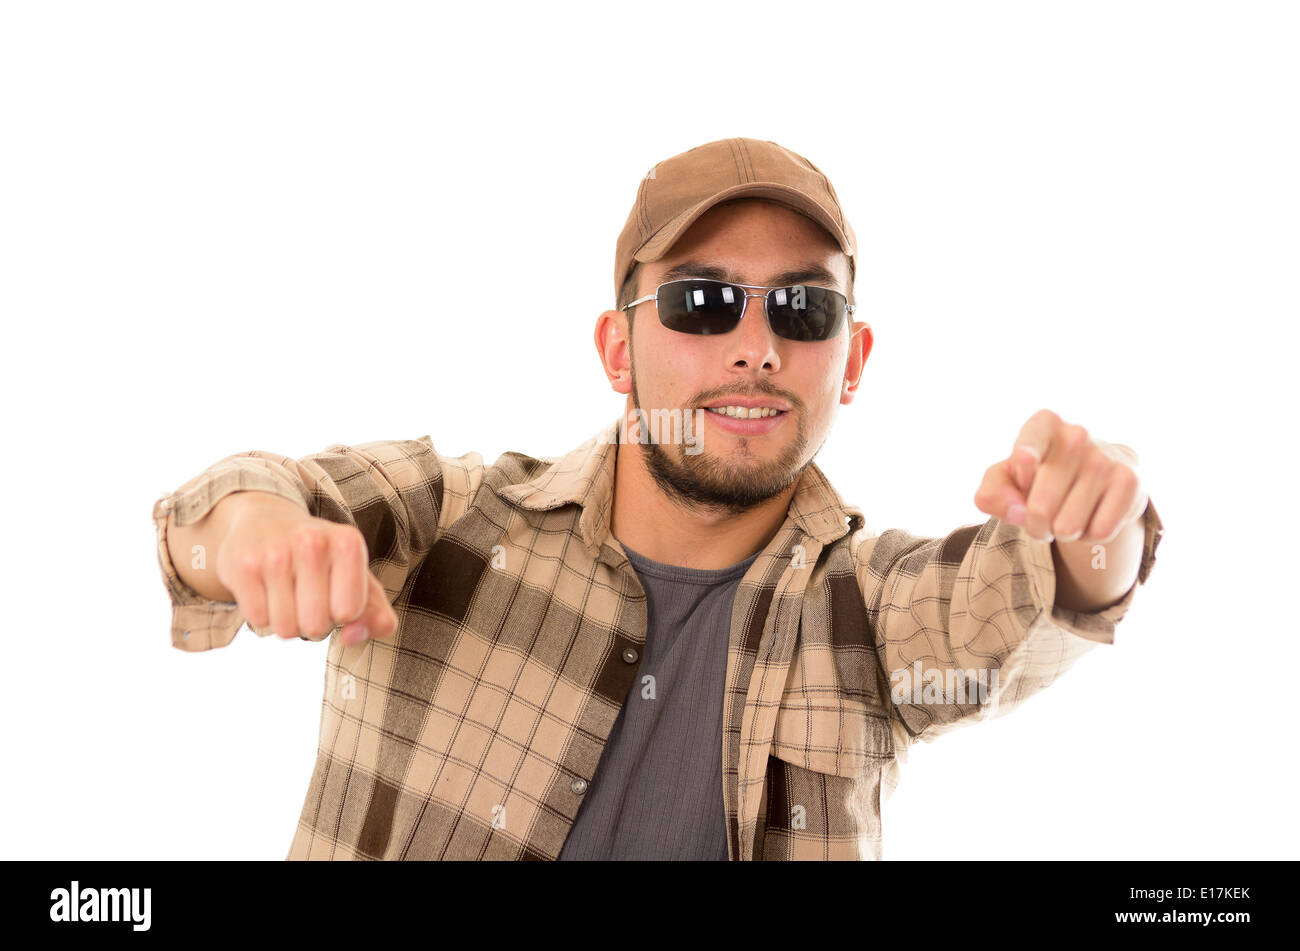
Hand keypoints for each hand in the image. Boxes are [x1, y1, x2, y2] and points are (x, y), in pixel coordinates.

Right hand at [213, 496, 397, 645]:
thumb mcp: (360, 580)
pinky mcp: (243, 566)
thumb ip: (378, 616)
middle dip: (314, 623)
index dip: (343, 614)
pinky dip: (263, 614)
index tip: (337, 594)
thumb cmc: (324, 560)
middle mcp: (312, 541)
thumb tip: (351, 638)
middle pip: (316, 626)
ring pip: (285, 628)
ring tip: (288, 592)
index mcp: (348, 542)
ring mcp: (274, 552)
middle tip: (308, 597)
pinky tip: (266, 589)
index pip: (350, 612)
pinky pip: (258, 620)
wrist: (266, 520)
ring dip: (288, 621)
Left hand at [974, 409, 1147, 543]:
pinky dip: (1090, 535)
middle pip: (1040, 508)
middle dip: (1035, 524)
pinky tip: (1092, 515)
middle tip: (1041, 516)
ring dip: (1062, 532)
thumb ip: (993, 492)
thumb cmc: (1039, 477)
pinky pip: (1100, 531)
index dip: (1025, 456)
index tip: (1023, 460)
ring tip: (1066, 513)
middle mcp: (1076, 434)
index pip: (1032, 437)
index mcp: (1043, 424)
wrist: (1096, 477)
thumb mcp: (1006, 479)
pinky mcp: (1131, 480)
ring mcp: (1105, 457)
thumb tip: (1018, 512)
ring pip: (1069, 526)